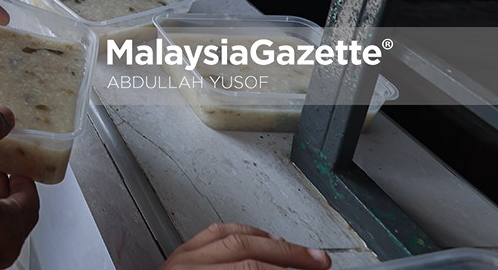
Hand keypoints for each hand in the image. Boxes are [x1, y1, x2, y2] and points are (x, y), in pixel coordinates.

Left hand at [162, 223, 331, 269]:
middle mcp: (186, 269)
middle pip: (244, 250)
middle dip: (289, 254)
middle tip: (318, 261)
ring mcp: (180, 259)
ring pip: (230, 236)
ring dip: (269, 241)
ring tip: (297, 250)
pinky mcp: (178, 255)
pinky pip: (212, 232)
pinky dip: (242, 232)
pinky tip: (260, 237)